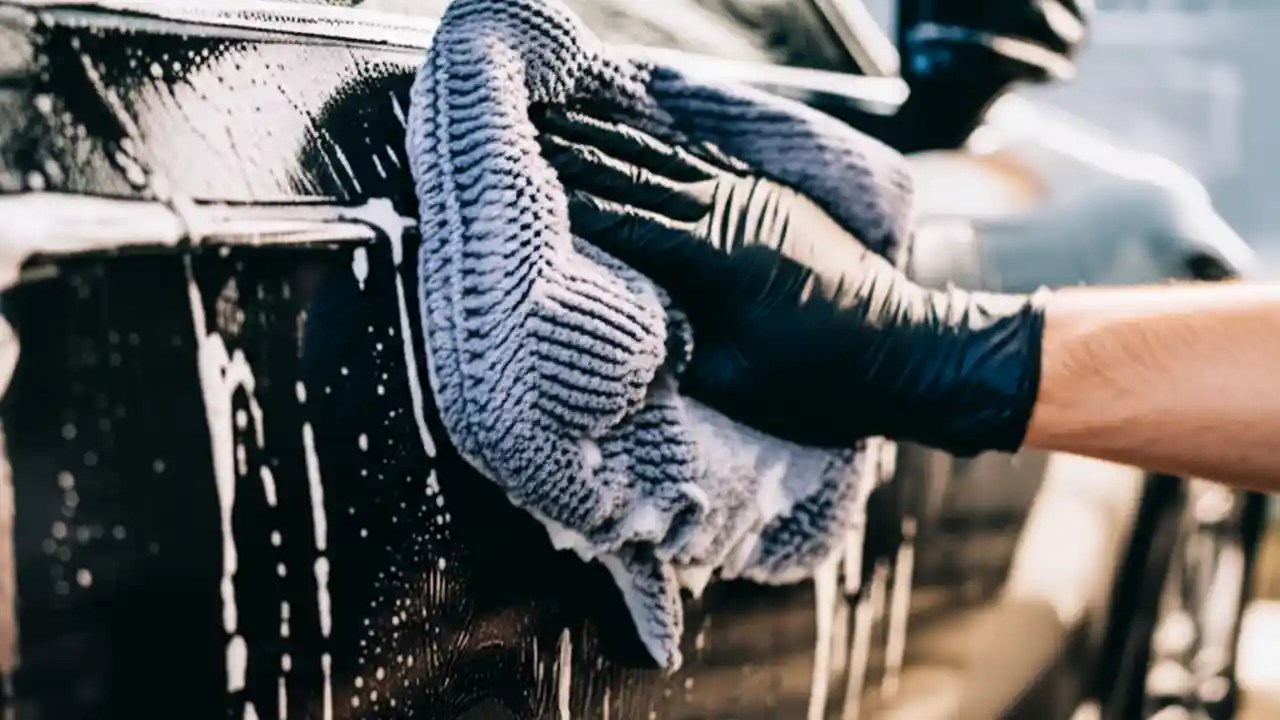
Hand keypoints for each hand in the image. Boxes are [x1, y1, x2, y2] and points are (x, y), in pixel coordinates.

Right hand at [536, 109, 1046, 454]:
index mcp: (718, 254)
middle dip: (574, 149)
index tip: (518, 177)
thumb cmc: (819, 382)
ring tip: (559, 113)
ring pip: (667, 155)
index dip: (566, 197)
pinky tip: (633, 128)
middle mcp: (732, 210)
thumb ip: (673, 340)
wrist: (903, 354)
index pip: (622, 216)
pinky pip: (702, 158)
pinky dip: (658, 141)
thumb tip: (618, 315)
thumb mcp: (734, 378)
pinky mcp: (769, 198)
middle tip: (520, 126)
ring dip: (610, 134)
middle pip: (636, 171)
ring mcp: (754, 197)